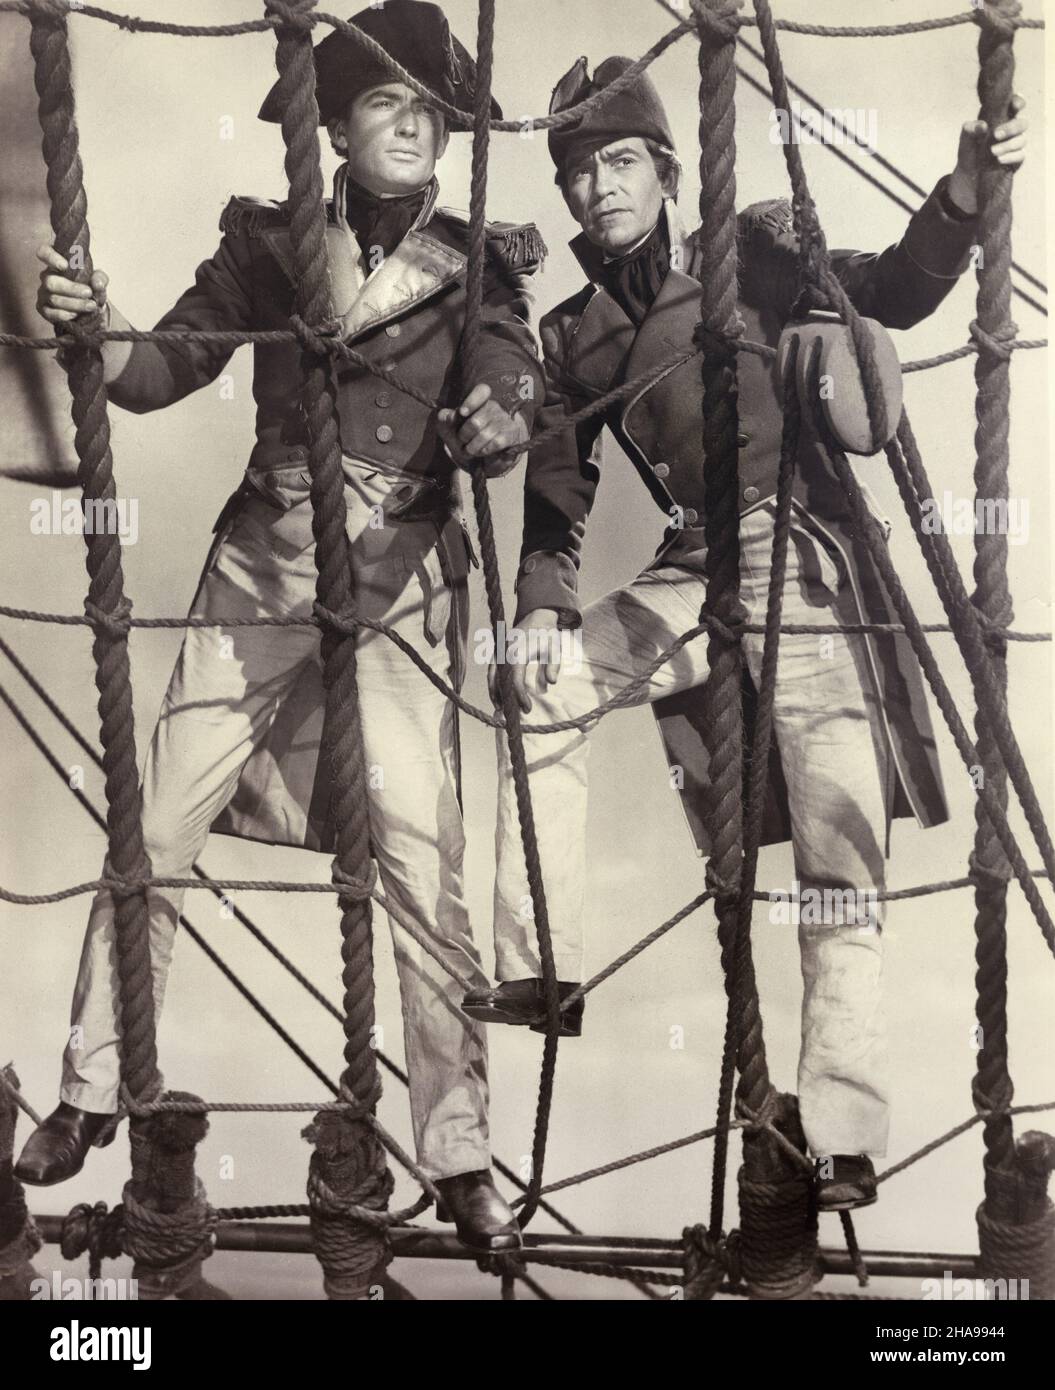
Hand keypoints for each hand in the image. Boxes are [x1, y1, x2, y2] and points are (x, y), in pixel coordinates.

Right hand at [36, 244, 107, 324]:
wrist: (89, 308)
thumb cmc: (89, 287)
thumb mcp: (99, 280)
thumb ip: (100, 278)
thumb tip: (97, 284)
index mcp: (57, 263)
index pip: (45, 252)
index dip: (51, 257)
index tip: (64, 266)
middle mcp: (47, 276)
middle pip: (50, 281)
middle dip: (71, 288)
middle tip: (88, 292)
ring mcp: (44, 293)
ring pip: (53, 298)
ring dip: (74, 303)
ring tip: (90, 306)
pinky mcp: (44, 309)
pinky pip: (49, 312)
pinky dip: (63, 314)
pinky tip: (75, 315)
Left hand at [437, 382, 528, 478]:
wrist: (491, 450)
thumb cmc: (469, 434)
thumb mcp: (452, 426)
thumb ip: (445, 418)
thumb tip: (448, 416)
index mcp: (480, 400)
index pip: (482, 391)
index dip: (472, 401)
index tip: (462, 412)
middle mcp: (494, 407)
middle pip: (475, 422)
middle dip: (463, 436)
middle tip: (462, 440)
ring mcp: (504, 421)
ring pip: (483, 435)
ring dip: (472, 447)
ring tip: (470, 449)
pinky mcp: (511, 434)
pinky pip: (494, 444)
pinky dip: (484, 450)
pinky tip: (482, 450)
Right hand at [486, 607, 561, 713]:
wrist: (538, 616)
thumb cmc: (547, 635)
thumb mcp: (555, 649)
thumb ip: (553, 666)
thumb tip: (551, 683)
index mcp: (518, 653)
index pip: (515, 680)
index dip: (519, 696)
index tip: (527, 708)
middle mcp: (504, 652)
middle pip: (499, 680)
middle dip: (504, 698)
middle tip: (510, 715)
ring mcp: (499, 651)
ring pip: (492, 676)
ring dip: (494, 692)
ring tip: (499, 708)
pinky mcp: (498, 651)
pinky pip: (492, 670)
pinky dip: (493, 683)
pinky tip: (497, 694)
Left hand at [947, 94, 1027, 213]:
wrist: (968, 175)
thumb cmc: (969, 151)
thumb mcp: (965, 139)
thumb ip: (970, 129)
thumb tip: (982, 126)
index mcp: (1001, 118)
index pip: (1016, 105)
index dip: (1018, 102)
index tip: (1014, 105)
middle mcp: (1011, 129)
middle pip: (1022, 123)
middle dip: (1012, 127)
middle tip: (996, 135)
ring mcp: (1015, 144)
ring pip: (1022, 139)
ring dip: (1008, 145)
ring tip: (992, 151)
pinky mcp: (1016, 159)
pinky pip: (1021, 155)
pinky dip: (1010, 157)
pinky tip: (999, 160)